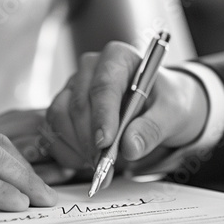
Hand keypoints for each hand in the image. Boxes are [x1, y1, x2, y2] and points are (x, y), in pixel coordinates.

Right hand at [45, 42, 208, 182]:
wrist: (158, 109)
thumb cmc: (164, 103)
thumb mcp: (172, 113)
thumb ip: (153, 128)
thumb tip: (130, 146)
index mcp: (118, 58)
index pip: (104, 84)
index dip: (103, 115)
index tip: (105, 142)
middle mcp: (90, 69)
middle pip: (79, 104)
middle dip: (90, 140)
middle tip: (105, 166)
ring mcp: (72, 88)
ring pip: (59, 118)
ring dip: (77, 147)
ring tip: (100, 165)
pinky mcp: (62, 109)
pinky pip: (52, 132)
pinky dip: (67, 152)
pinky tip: (86, 161)